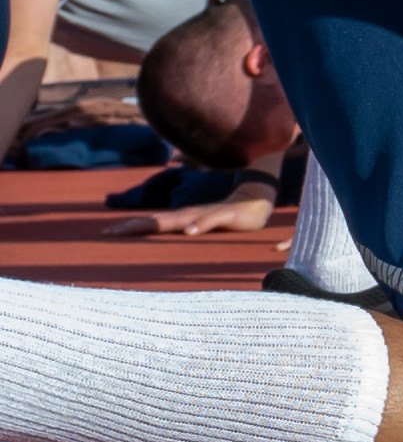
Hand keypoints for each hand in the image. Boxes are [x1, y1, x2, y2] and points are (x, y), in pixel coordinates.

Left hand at [114, 192, 276, 238]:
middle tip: (109, 232)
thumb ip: (185, 230)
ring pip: (181, 218)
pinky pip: (212, 219)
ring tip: (142, 229)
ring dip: (161, 224)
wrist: (259, 201)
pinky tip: (191, 232)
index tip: (104, 233)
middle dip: (133, 226)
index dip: (129, 227)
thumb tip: (169, 240)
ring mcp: (208, 214)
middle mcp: (191, 215)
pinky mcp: (228, 215)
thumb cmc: (227, 217)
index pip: (151, 222)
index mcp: (183, 219)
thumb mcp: (202, 225)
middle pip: (158, 220)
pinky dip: (201, 225)